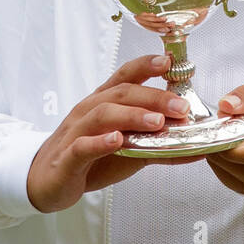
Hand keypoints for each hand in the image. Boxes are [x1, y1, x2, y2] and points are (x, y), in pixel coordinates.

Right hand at [26, 54, 202, 212]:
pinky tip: (116, 140)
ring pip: (103, 115)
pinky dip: (100, 142)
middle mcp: (89, 111)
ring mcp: (76, 133)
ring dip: (132, 116)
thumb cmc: (88, 159)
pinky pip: (82, 146)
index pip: (125, 77)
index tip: (170, 61)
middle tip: (180, 106)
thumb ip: (159, 146)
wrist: (46, 181)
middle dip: (153, 97)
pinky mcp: (67, 158)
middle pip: (121, 94)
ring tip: (157, 122)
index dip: (146, 65)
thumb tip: (197, 148)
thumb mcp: (128, 151)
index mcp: (102, 103)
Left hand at [205, 82, 243, 194]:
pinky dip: (221, 161)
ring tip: (231, 137)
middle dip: (220, 140)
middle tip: (224, 126)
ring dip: (219, 150)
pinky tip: (232, 149)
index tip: (219, 127)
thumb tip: (227, 106)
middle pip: (235, 159)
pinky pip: (224, 176)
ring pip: (225, 168)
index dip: (230, 140)